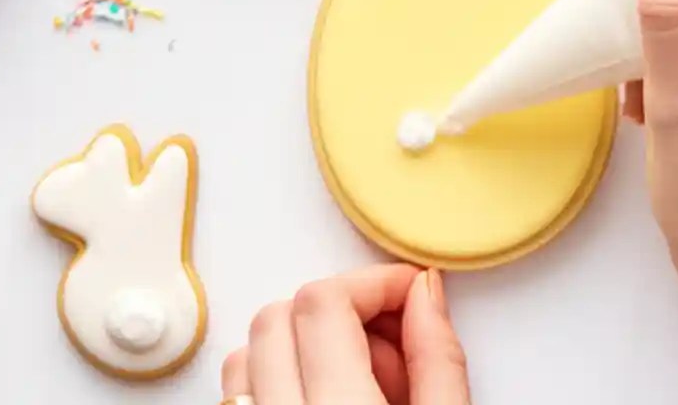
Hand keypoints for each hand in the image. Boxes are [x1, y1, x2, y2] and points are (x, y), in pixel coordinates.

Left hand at [220, 264, 469, 404]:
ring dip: (302, 347)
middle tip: (392, 343)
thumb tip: (426, 296)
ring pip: (250, 353)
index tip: (409, 294)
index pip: (325, 303)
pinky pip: (238, 393)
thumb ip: (439, 364)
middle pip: (279, 317)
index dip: (374, 283)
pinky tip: (325, 401)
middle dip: (340, 311)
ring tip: (359, 380)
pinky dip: (276, 381)